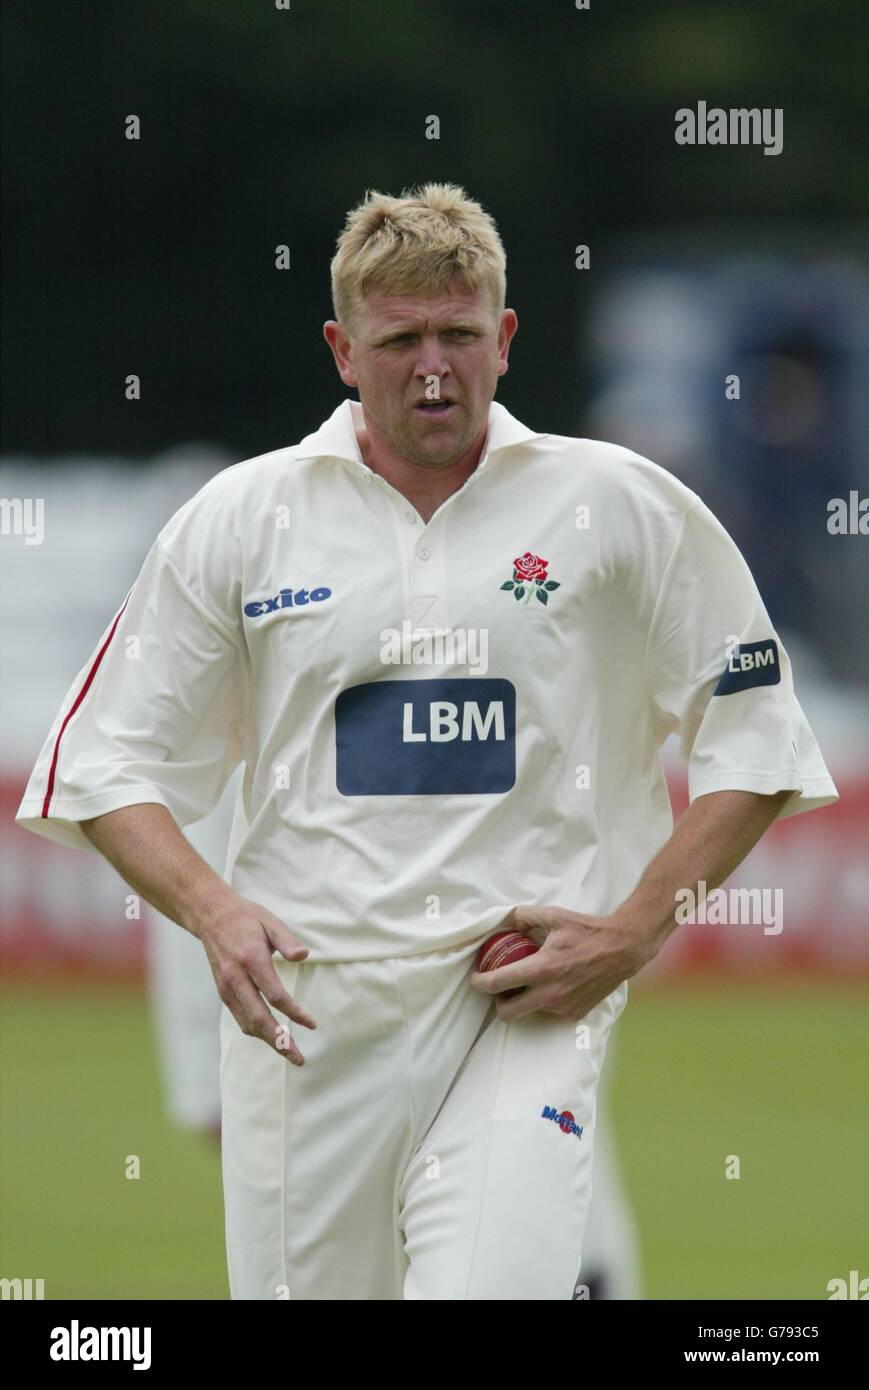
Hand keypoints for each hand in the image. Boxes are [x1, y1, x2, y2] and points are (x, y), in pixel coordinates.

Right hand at [192, 892, 316, 1063]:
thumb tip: (304, 956)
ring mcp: (226, 988)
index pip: (275, 996)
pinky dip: (256, 1031)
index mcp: (250, 959)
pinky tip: (271, 1036)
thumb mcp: (270, 921)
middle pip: (259, 1019)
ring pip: (247, 1024)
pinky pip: (240, 1018)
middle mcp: (236, 978)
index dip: (295, 1014)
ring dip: (269, 1041)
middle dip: (280, 1042)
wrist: (210, 917)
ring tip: (288, 1052)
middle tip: (299, 1058)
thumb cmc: (246, 918)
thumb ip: (287, 940)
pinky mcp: (223, 992)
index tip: (312, 1024)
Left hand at [468, 903, 647, 1022]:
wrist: (622, 950)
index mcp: (541, 968)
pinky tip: (552, 985)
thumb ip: (526, 916)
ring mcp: (562, 1007)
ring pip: (530, 1012)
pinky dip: (545, 1001)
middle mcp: (550, 993)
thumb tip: (507, 918)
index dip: (479, 983)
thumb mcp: (555, 915)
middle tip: (501, 987)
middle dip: (498, 1002)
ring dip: (524, 1001)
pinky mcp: (574, 1014)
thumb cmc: (588, 931)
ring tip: (531, 982)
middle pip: (507, 1013)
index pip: (498, 983)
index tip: (475, 979)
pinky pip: (549, 1012)